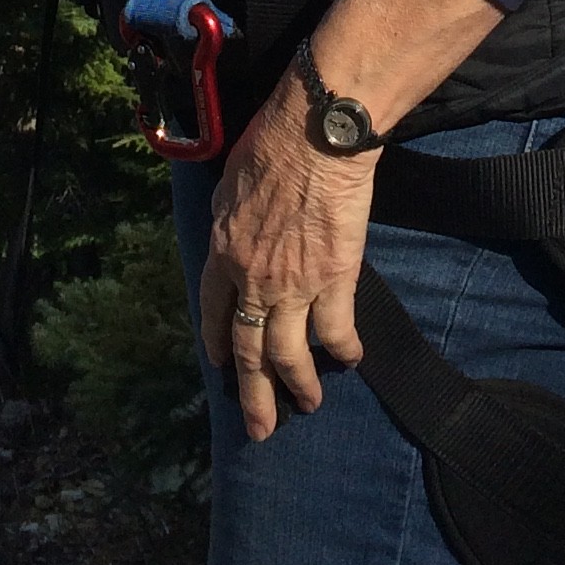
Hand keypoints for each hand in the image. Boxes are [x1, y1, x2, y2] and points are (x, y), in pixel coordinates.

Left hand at [199, 80, 374, 442]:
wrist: (316, 135)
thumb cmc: (271, 143)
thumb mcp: (228, 182)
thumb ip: (227, 219)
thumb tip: (230, 236)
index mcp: (223, 252)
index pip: (214, 311)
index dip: (217, 340)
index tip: (222, 363)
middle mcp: (253, 279)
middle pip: (248, 350)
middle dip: (253, 394)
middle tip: (260, 429)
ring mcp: (294, 284)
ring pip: (290, 352)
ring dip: (297, 386)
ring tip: (308, 406)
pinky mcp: (335, 278)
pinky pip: (337, 329)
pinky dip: (344, 349)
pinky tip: (350, 360)